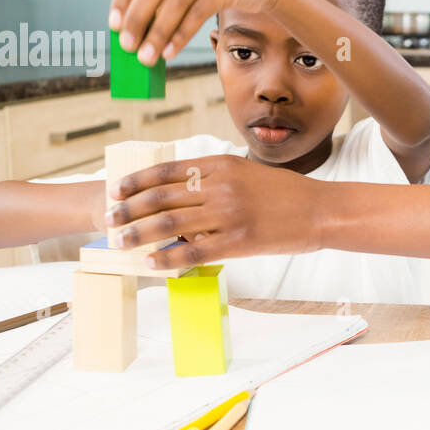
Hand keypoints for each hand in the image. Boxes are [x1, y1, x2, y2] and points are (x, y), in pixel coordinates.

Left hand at [105, 155, 320, 267]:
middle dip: (128, 210)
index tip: (115, 191)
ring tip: (120, 243)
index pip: (166, 171)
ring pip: (169, 226)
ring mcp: (227, 215)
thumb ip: (216, 178)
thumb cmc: (286, 193)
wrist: (321, 211)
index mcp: (221, 166)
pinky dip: (167, 259)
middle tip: (108, 220)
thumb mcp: (248, 172)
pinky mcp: (237, 242)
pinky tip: (151, 264)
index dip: (136, 182)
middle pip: (160, 199)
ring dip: (138, 235)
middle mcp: (219, 187)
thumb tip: (183, 191)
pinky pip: (193, 253)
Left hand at [108, 0, 287, 64]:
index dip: (122, 0)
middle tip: (127, 48)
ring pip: (175, 4)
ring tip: (147, 58)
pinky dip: (181, 36)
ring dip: (158, 35)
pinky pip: (197, 13)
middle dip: (137, 21)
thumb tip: (136, 34)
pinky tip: (171, 52)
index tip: (113, 25)